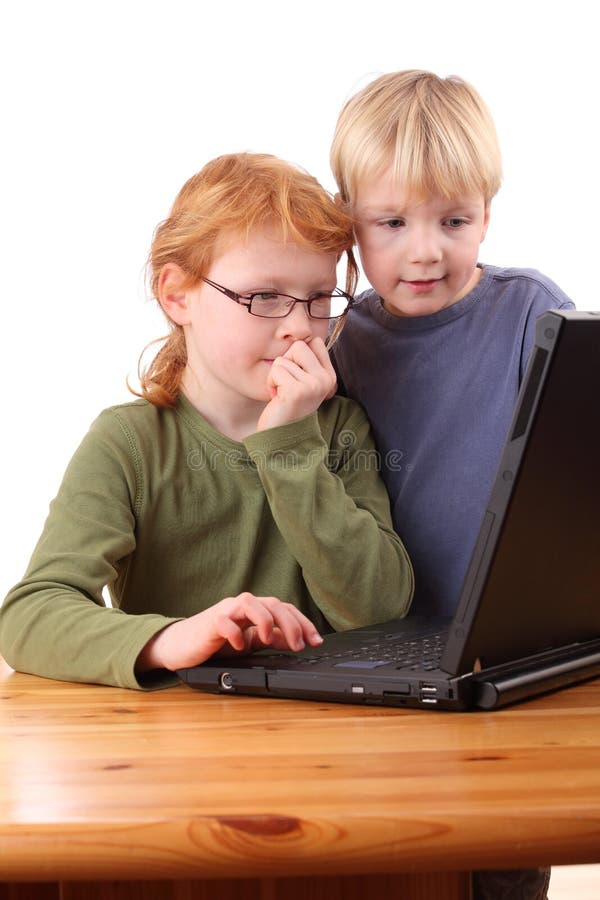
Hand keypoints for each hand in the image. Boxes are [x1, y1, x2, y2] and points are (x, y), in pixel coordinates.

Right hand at [136, 592, 322, 672]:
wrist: (181, 646)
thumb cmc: (215, 643)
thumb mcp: (249, 643)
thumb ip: (270, 639)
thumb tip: (294, 640)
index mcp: (255, 611)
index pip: (285, 609)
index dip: (303, 623)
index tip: (316, 641)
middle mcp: (243, 607)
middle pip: (273, 604)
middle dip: (291, 624)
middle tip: (299, 645)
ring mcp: (226, 612)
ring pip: (251, 603)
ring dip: (266, 621)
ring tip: (269, 640)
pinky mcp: (210, 623)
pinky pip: (224, 621)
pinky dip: (234, 632)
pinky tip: (239, 645)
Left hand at [256, 337, 336, 431]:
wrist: (283, 438)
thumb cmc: (287, 407)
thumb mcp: (303, 382)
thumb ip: (306, 362)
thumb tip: (300, 335)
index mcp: (329, 376)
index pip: (315, 342)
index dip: (297, 356)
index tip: (296, 378)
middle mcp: (325, 380)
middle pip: (299, 346)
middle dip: (286, 364)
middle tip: (287, 386)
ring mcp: (313, 385)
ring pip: (284, 359)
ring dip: (276, 376)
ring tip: (282, 394)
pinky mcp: (297, 391)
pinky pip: (276, 370)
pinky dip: (271, 383)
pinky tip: (278, 399)